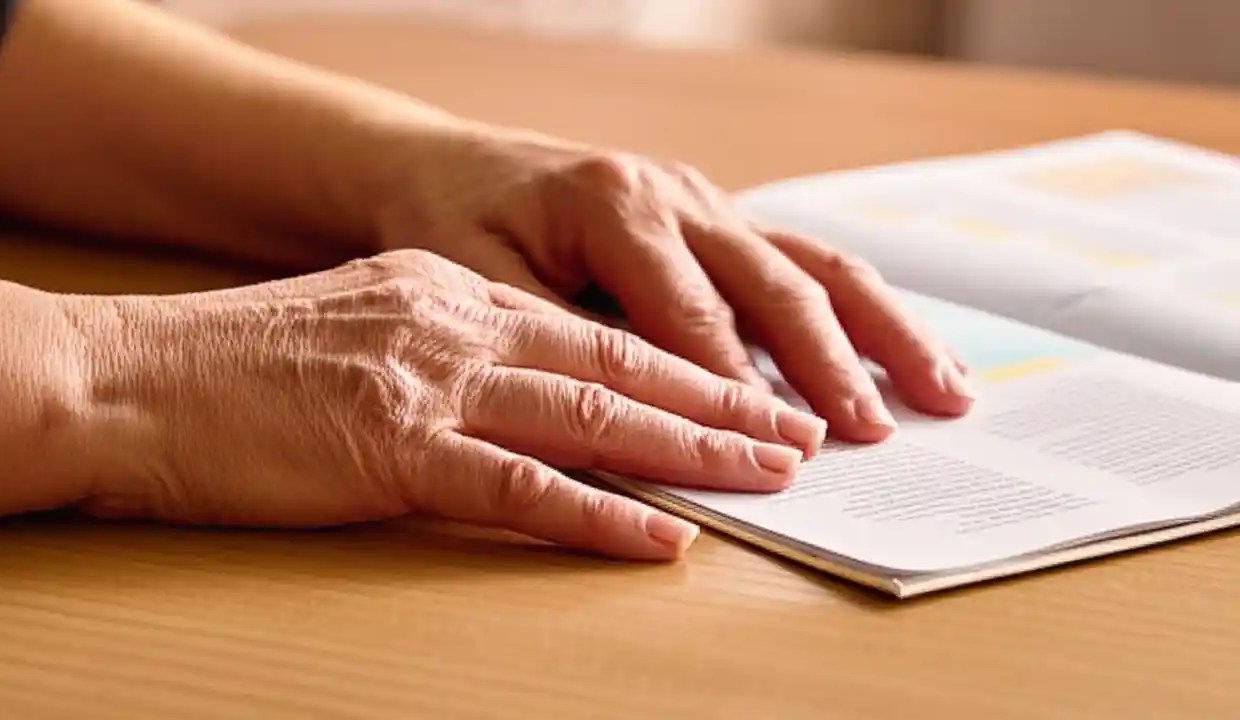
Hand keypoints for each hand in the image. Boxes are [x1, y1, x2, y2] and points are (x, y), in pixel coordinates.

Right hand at [64, 250, 824, 558]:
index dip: (680, 365)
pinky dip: (595, 514)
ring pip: (590, 415)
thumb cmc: (239, 366)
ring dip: (688, 450)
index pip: (591, 331)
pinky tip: (657, 537)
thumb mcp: (363, 326)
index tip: (745, 392)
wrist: (131, 380)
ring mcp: (429, 385)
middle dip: (720, 401)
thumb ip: (448, 345)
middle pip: (617, 364)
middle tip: (797, 430)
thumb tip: (526, 387)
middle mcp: (456, 325)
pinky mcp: (393, 450)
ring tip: (766, 474)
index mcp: (451, 294)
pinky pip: (517, 488)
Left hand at [374, 128, 974, 440]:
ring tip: (943, 392)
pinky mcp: (716, 216)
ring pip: (813, 264)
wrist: (438, 163)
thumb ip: (554, 337)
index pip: (694, 315)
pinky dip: (859, 308)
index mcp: (617, 205)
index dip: (737, 389)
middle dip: (830, 364)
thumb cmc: (450, 219)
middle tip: (874, 435)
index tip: (779, 453)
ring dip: (881, 330)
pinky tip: (904, 348)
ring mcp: (704, 200)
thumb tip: (633, 416)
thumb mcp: (475, 277)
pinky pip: (802, 258)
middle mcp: (675, 194)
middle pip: (774, 285)